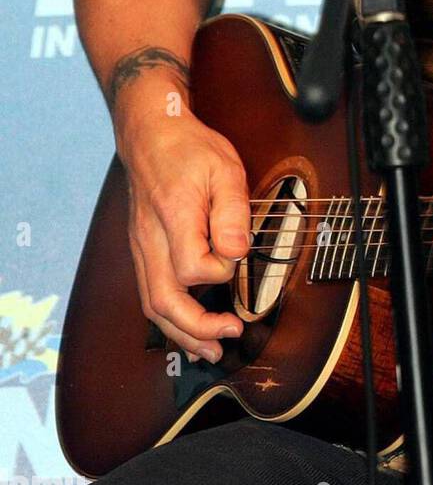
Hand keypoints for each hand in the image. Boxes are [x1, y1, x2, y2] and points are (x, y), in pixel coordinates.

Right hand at [119, 107, 248, 362]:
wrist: (152, 134)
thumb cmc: (189, 148)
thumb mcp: (224, 167)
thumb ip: (233, 212)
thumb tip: (237, 252)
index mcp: (174, 216)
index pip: (193, 268)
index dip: (221, 272)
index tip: (238, 257)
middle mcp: (151, 239)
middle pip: (163, 302)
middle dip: (197, 329)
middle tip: (229, 337)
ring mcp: (142, 247)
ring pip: (152, 305)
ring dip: (181, 333)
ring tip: (210, 350)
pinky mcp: (142, 250)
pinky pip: (149, 292)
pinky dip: (168, 318)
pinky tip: (187, 329)